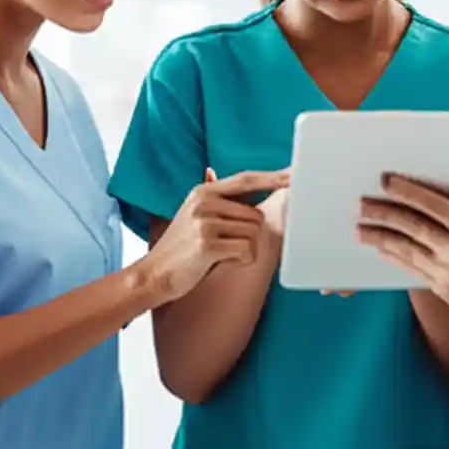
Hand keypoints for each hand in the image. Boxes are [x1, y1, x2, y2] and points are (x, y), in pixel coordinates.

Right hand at [144, 169, 289, 302]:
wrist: (153, 274)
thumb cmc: (182, 248)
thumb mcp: (194, 215)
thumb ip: (216, 199)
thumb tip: (225, 176)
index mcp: (203, 192)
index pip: (246, 179)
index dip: (272, 178)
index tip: (294, 174)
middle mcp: (204, 202)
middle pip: (256, 215)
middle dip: (251, 236)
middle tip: (229, 247)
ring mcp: (204, 223)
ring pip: (254, 233)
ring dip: (246, 250)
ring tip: (222, 255)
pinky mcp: (207, 245)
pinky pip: (246, 250)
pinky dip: (241, 260)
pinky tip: (221, 262)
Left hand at [356, 173, 448, 326]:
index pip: (434, 206)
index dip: (408, 192)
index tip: (387, 181)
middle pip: (413, 227)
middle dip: (384, 213)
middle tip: (362, 203)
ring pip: (406, 250)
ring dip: (380, 237)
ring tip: (360, 227)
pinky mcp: (444, 290)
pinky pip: (412, 269)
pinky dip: (394, 257)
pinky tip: (381, 247)